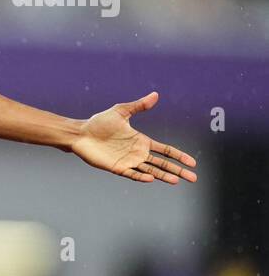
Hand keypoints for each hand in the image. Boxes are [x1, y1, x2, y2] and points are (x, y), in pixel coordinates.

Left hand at [70, 91, 197, 183]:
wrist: (80, 133)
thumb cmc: (99, 123)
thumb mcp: (121, 111)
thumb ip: (139, 106)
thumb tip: (156, 95)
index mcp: (141, 141)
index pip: (165, 151)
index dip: (179, 156)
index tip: (192, 162)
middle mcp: (137, 153)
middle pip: (162, 164)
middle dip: (178, 170)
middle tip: (193, 178)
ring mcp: (128, 161)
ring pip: (150, 171)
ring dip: (163, 176)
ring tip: (177, 180)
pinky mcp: (117, 167)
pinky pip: (132, 174)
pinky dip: (141, 176)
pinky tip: (151, 178)